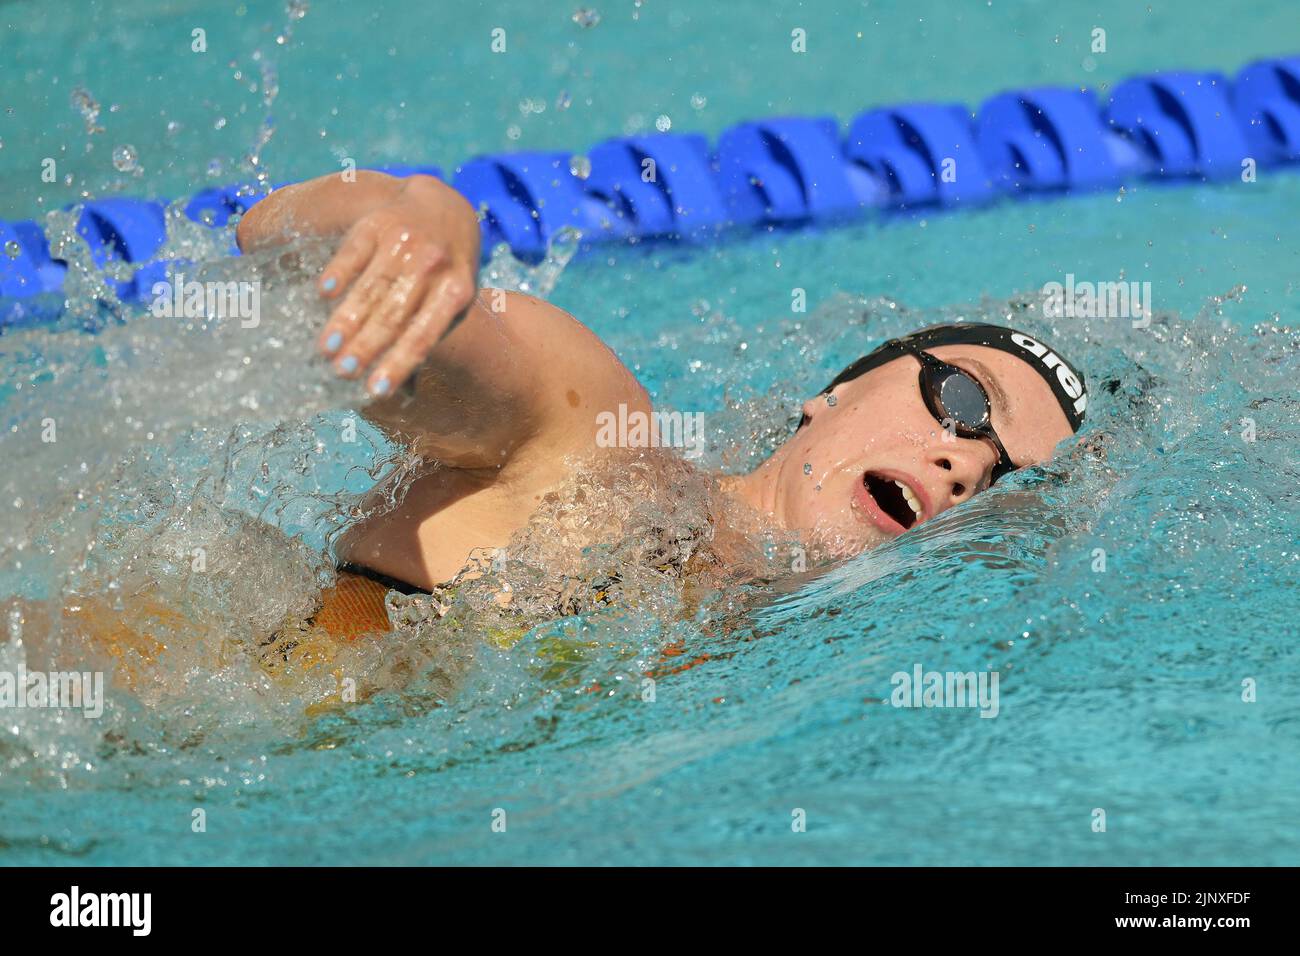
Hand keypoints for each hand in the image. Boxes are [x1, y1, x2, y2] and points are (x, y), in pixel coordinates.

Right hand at [315, 176, 479, 395]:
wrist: (446, 208)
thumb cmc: (446, 272)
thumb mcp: (452, 302)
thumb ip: (428, 338)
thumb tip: (407, 398)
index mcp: (456, 293)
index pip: (424, 337)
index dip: (398, 364)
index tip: (374, 390)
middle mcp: (433, 267)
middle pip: (394, 315)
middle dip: (367, 346)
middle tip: (342, 372)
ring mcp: (406, 243)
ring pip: (372, 287)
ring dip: (347, 320)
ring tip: (325, 348)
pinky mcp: (379, 223)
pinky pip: (355, 252)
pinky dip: (339, 273)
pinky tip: (322, 294)